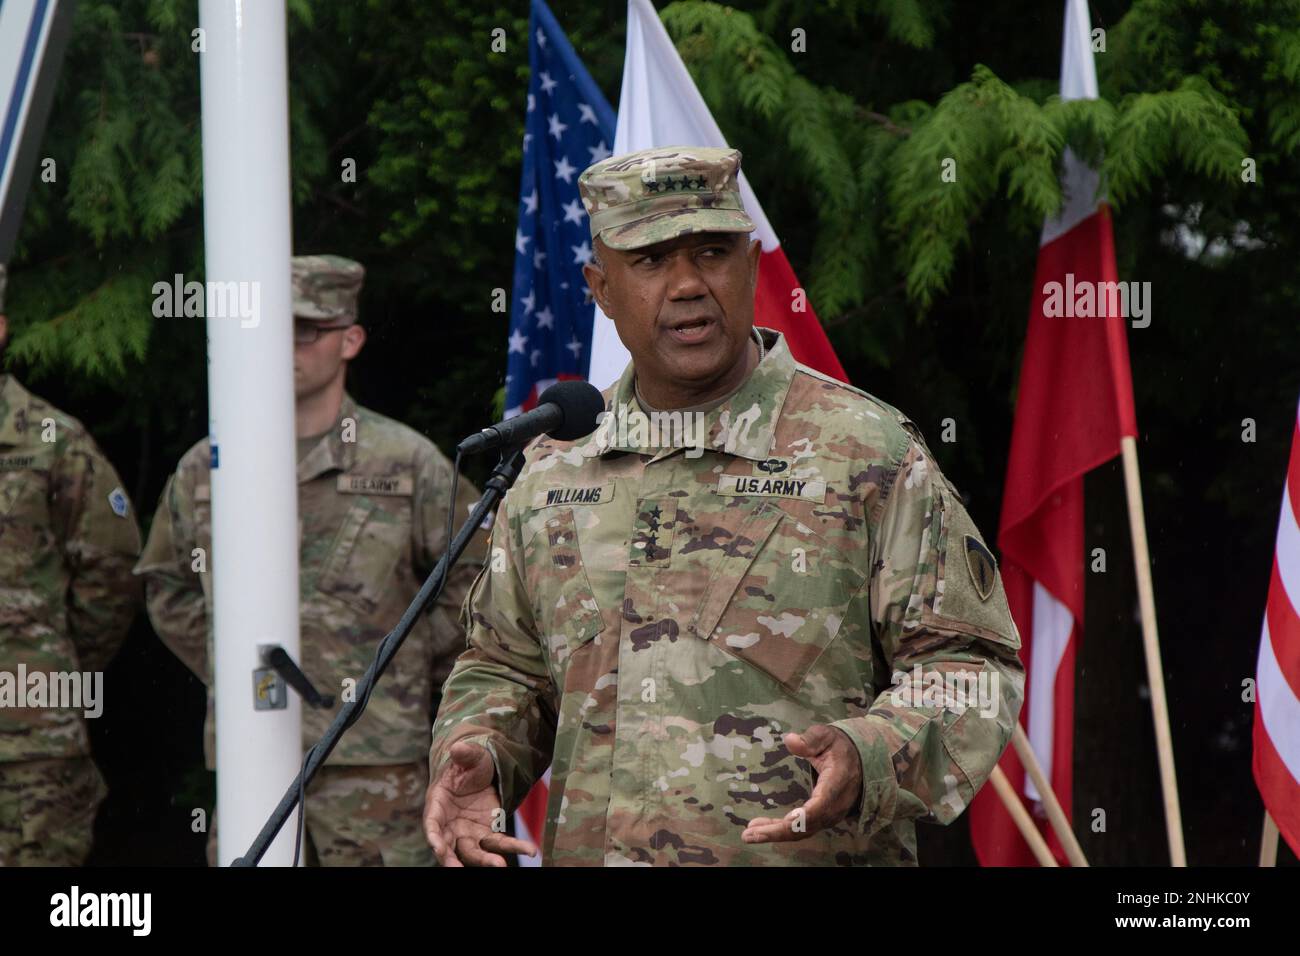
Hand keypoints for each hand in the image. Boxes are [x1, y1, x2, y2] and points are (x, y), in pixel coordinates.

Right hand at [423, 740, 538, 866]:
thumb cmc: (469, 765)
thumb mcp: (469, 756)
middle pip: (450, 847)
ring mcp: (469, 833)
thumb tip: (458, 748)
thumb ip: (464, 754)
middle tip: (458, 870)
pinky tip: (530, 850)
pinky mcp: (488, 834)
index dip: (434, 836)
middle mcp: (450, 825)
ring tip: (500, 866)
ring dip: (485, 861)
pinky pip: (500, 844)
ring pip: (474, 852)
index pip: (432, 824)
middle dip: (452, 860)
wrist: (482, 773)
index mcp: (438, 805)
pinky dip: (513, 847)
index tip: (437, 848)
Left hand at [741, 725, 861, 844]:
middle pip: (806, 825)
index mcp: (836, 783)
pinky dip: (782, 831)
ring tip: (749, 833)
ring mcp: (830, 815)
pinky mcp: (823, 818)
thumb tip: (789, 740)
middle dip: (778, 831)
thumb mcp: (827, 736)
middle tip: (749, 833)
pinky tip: (763, 829)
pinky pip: (802, 829)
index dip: (803, 816)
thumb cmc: (839, 746)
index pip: (820, 805)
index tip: (785, 820)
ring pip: (802, 831)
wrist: (861, 761)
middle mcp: (834, 805)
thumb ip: (810, 740)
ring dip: (776, 833)